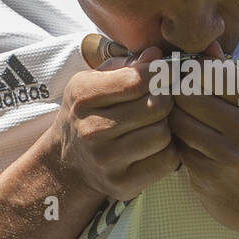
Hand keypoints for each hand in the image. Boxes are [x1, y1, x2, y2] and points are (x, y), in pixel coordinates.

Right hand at [47, 45, 179, 201]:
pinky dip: (169, 151)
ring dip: (167, 127)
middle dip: (166, 100)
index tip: (165, 74)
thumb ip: (128, 64)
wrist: (69, 160)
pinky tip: (156, 145)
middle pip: (157, 107)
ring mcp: (105, 160)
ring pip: (163, 134)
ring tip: (156, 123)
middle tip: (163, 100)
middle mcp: (91, 129)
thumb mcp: (96, 80)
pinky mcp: (121, 184)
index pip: (138, 79)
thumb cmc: (91, 111)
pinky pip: (167, 161)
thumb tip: (157, 54)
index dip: (160, 73)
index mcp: (83, 96)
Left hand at [167, 46, 238, 237]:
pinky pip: (179, 148)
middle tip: (174, 95)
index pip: (212, 72)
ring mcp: (229, 156)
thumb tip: (207, 44)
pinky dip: (178, 142)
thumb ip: (234, 75)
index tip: (187, 76)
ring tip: (180, 118)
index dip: (192, 71)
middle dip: (177, 93)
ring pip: (179, 122)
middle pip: (189, 95)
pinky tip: (185, 142)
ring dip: (174, 119)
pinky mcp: (210, 177)